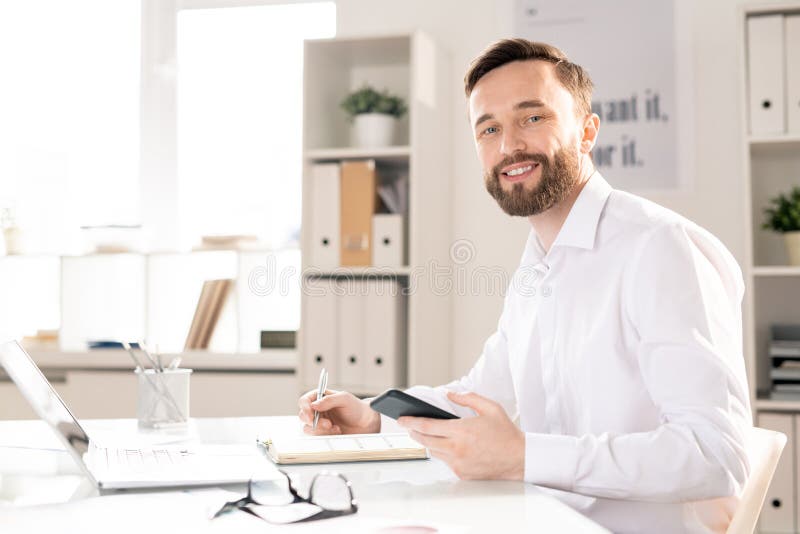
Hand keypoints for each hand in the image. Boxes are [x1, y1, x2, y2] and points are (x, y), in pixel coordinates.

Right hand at [298, 388, 380, 434]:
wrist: (365, 423)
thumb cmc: (356, 408)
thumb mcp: (344, 398)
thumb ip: (329, 400)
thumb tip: (313, 404)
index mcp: (320, 397)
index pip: (305, 400)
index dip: (304, 408)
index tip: (310, 415)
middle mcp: (317, 410)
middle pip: (303, 416)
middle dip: (314, 422)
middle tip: (328, 424)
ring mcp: (319, 422)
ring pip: (308, 428)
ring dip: (321, 429)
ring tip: (335, 427)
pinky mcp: (322, 433)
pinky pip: (316, 436)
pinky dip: (326, 435)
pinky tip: (337, 431)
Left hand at [398, 391, 523, 480]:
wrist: (519, 458)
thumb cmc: (506, 433)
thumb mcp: (489, 407)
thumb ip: (467, 398)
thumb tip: (449, 393)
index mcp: (461, 431)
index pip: (427, 426)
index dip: (411, 422)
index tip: (401, 418)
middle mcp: (457, 449)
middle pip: (425, 441)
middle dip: (413, 432)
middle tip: (408, 425)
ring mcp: (458, 463)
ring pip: (433, 452)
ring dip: (428, 442)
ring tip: (426, 433)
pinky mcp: (462, 473)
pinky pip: (444, 461)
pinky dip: (442, 452)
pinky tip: (445, 445)